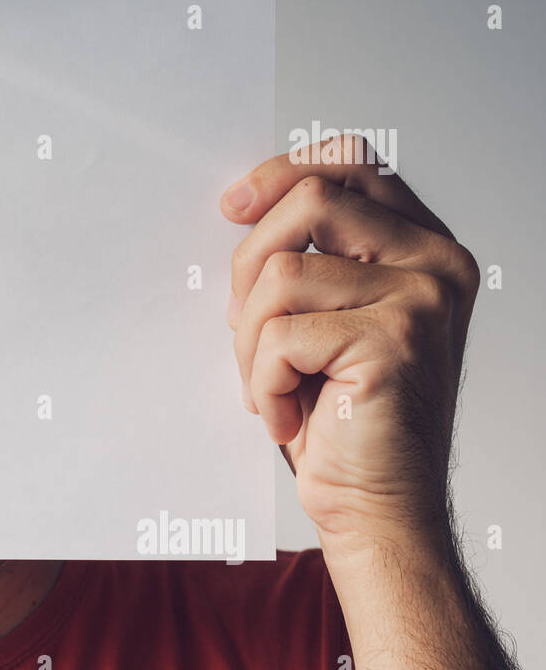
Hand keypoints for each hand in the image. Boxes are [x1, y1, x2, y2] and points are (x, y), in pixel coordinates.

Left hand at [221, 134, 478, 548]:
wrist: (376, 506)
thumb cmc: (341, 417)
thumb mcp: (322, 317)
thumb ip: (309, 256)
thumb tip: (244, 205)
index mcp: (424, 248)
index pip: (355, 163)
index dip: (284, 172)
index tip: (232, 206)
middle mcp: (436, 263)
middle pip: (310, 200)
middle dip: (248, 265)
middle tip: (242, 329)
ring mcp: (422, 298)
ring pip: (281, 272)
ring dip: (250, 341)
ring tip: (272, 386)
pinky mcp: (395, 341)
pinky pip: (281, 334)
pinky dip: (263, 381)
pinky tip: (288, 415)